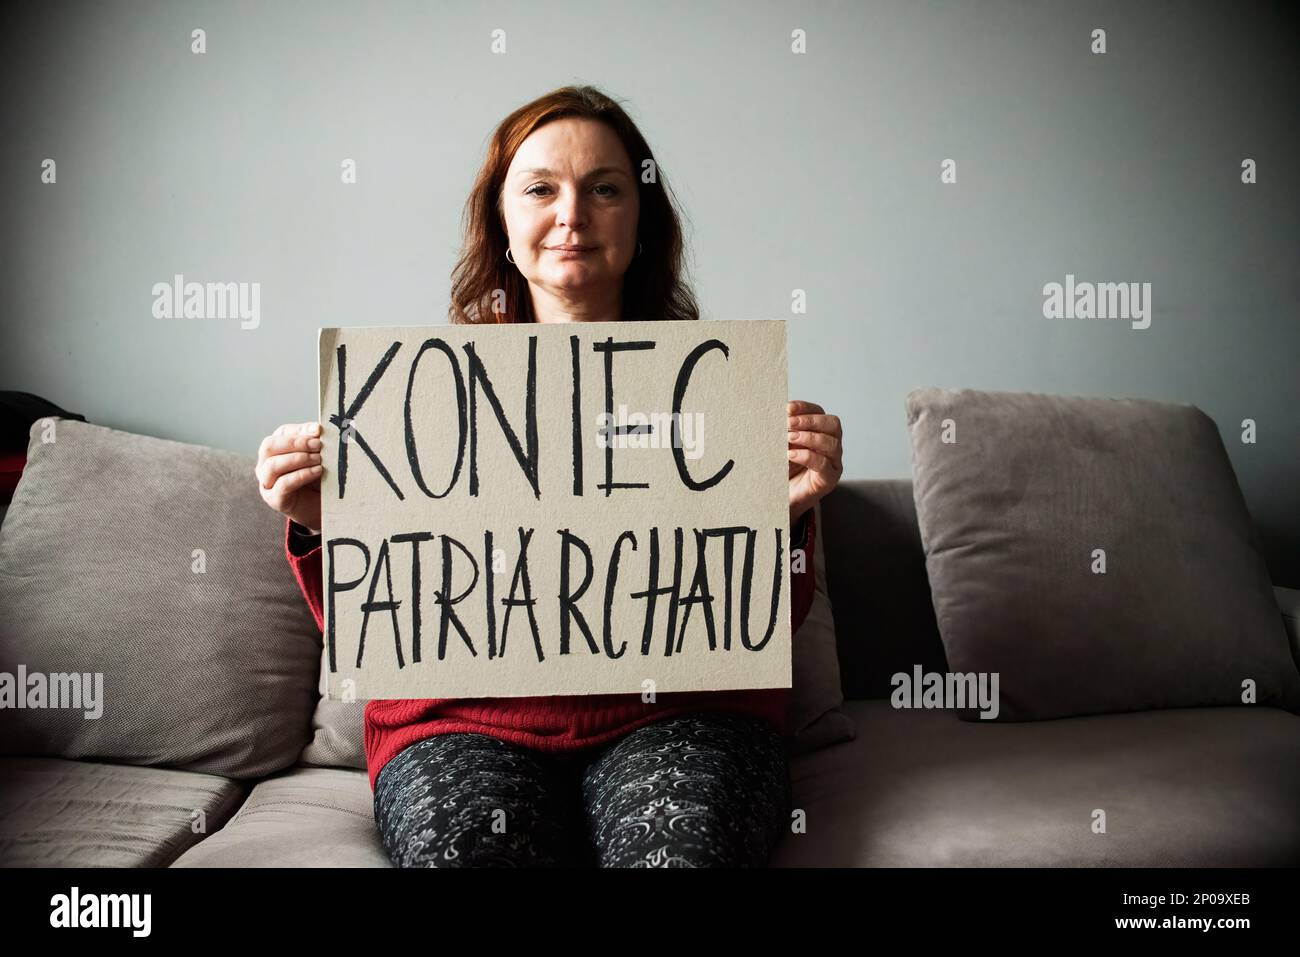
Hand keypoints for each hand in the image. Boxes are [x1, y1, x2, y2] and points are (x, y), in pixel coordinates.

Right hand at [256, 421, 323, 533]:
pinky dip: (301, 475)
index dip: (300, 430)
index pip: (282, 433)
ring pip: (273, 465)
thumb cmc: (319, 478)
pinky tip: (317, 471)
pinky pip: (283, 484)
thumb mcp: (319, 457)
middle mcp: (266, 463)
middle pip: (269, 446)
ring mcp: (267, 482)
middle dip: (296, 443)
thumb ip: (316, 443)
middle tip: (318, 445)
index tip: (319, 430)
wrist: (322, 507)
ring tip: (319, 459)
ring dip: (298, 459)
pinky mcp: (274, 499)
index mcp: (276, 449)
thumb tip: (318, 429)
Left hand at [787, 400, 842, 526]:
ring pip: (832, 443)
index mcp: (821, 433)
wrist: (781, 499)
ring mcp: (833, 463)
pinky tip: (791, 455)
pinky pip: (823, 464)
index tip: (787, 408)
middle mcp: (831, 445)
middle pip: (833, 424)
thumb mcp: (780, 445)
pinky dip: (807, 456)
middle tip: (789, 423)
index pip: (819, 412)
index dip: (804, 408)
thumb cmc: (782, 469)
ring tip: (789, 438)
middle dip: (810, 420)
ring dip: (809, 437)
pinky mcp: (828, 480)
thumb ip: (781, 431)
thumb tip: (772, 414)